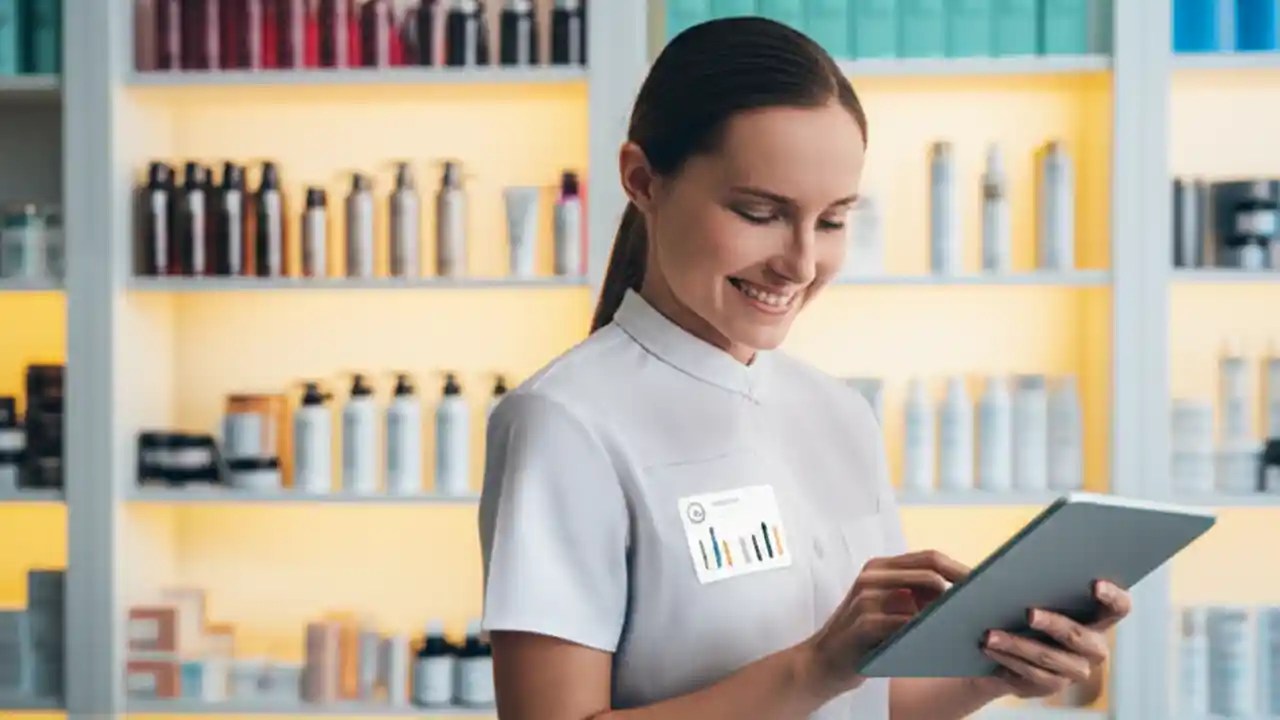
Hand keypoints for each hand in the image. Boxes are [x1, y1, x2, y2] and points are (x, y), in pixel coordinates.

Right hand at [800, 550, 970, 695]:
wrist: (821, 663)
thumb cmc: (862, 639)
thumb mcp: (888, 610)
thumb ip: (915, 597)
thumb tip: (962, 594)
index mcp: (880, 568)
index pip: (930, 558)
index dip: (960, 569)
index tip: (987, 584)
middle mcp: (873, 575)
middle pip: (931, 569)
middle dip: (962, 586)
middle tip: (985, 606)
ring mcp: (866, 596)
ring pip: (923, 593)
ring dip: (948, 611)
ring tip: (967, 626)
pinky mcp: (864, 621)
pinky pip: (906, 622)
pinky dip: (927, 632)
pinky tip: (941, 644)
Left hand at [975, 580, 1132, 699]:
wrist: (999, 648)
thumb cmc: (1015, 606)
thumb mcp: (1016, 588)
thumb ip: (1011, 573)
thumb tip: (975, 563)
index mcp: (1096, 616)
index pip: (1119, 607)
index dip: (1113, 597)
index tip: (1095, 584)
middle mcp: (1093, 646)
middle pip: (1079, 635)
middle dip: (1054, 624)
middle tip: (1029, 613)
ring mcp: (1074, 669)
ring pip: (1049, 657)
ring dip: (1017, 645)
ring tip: (990, 634)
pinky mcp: (1051, 686)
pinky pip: (1031, 674)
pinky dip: (1008, 659)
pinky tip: (989, 648)